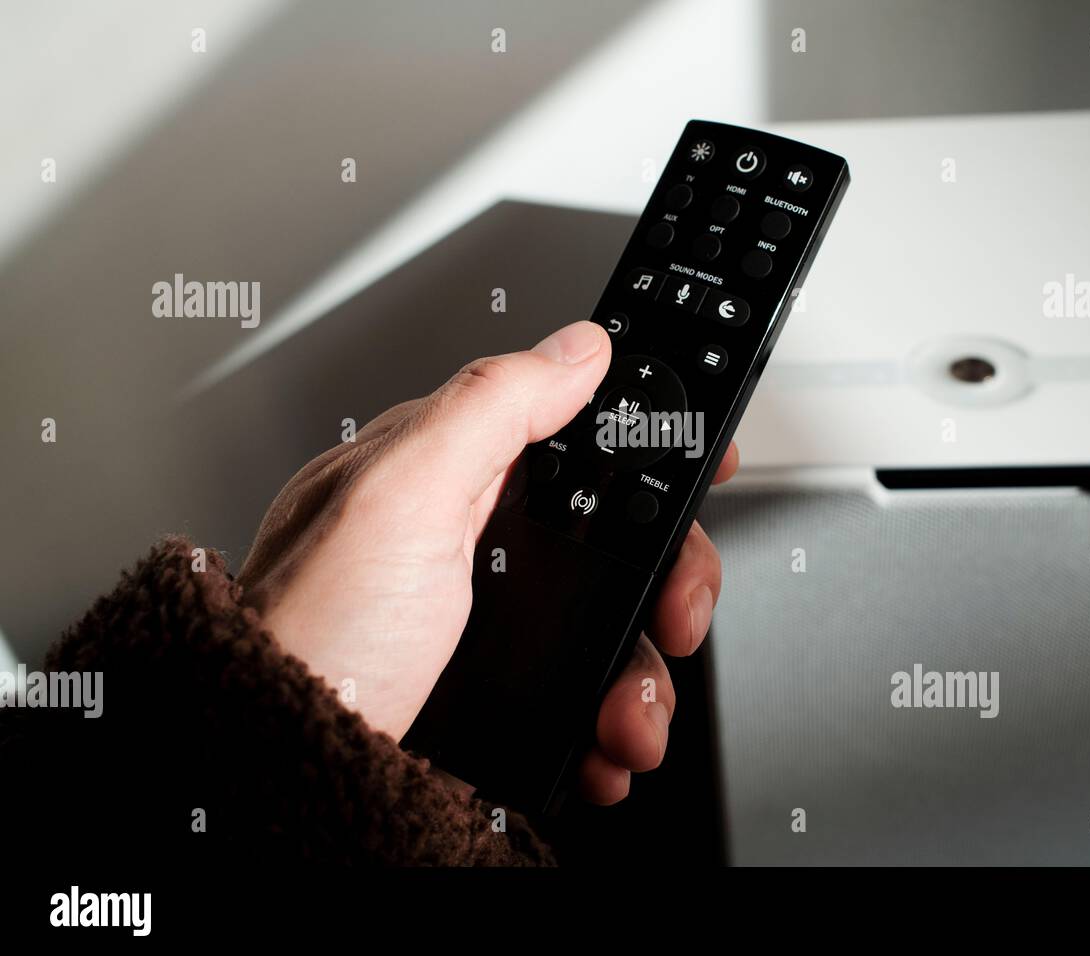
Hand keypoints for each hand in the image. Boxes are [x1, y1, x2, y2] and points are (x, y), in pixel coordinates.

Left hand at [237, 320, 736, 803]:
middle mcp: (478, 539)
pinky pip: (584, 687)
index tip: (706, 472)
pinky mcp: (496, 683)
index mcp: (458, 473)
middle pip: (620, 537)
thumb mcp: (398, 498)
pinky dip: (611, 718)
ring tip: (626, 718)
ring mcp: (490, 616)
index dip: (652, 452)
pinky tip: (604, 741)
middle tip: (672, 619)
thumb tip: (577, 346)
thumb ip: (491, 407)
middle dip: (666, 583)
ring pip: (614, 622)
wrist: (264, 766)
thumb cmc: (308, 635)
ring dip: (644, 673)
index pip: (581, 435)